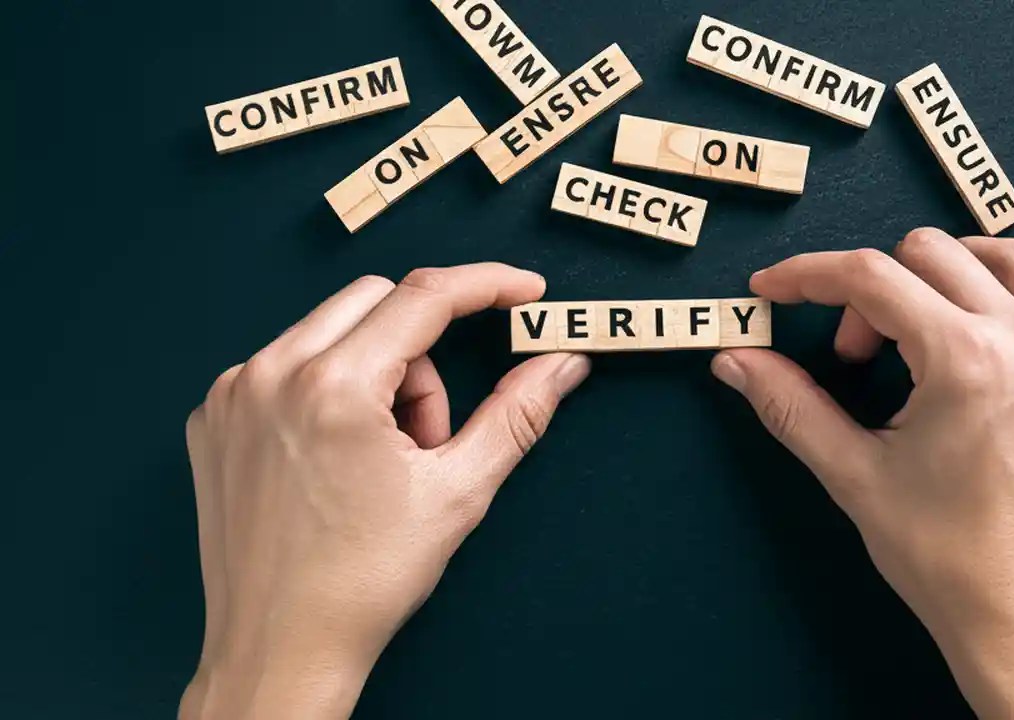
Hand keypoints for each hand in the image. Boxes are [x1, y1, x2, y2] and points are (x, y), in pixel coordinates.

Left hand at [179, 264, 590, 719]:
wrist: (280, 649)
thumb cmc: (365, 580)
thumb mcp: (458, 492)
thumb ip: (517, 414)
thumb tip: (562, 362)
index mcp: (333, 387)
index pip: (424, 296)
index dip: (487, 285)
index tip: (525, 290)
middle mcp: (269, 374)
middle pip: (376, 302)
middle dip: (422, 353)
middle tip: (432, 434)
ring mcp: (232, 395)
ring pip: (331, 332)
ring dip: (375, 374)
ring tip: (380, 460)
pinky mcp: (213, 418)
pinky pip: (285, 365)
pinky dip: (326, 391)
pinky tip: (334, 460)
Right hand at [712, 228, 1013, 718]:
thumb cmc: (948, 558)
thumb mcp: (854, 474)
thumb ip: (790, 405)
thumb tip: (736, 361)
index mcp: (964, 359)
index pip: (870, 276)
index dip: (808, 276)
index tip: (776, 289)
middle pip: (931, 253)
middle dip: (874, 293)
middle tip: (857, 358)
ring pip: (1011, 254)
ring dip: (951, 271)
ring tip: (923, 324)